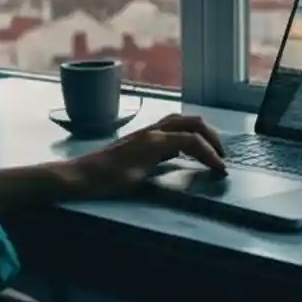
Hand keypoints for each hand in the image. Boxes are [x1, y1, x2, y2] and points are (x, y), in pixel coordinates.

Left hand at [69, 114, 227, 198]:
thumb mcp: (139, 179)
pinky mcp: (142, 137)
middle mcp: (153, 130)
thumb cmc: (107, 181)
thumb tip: (191, 165)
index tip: (221, 170)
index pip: (193, 140)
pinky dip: (187, 134)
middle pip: (192, 123)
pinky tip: (187, 150)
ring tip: (209, 150)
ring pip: (182, 121)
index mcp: (155, 140)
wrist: (80, 175)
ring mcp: (147, 132)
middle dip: (211, 137)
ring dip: (200, 133)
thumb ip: (165, 166)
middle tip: (221, 157)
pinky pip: (172, 128)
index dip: (211, 154)